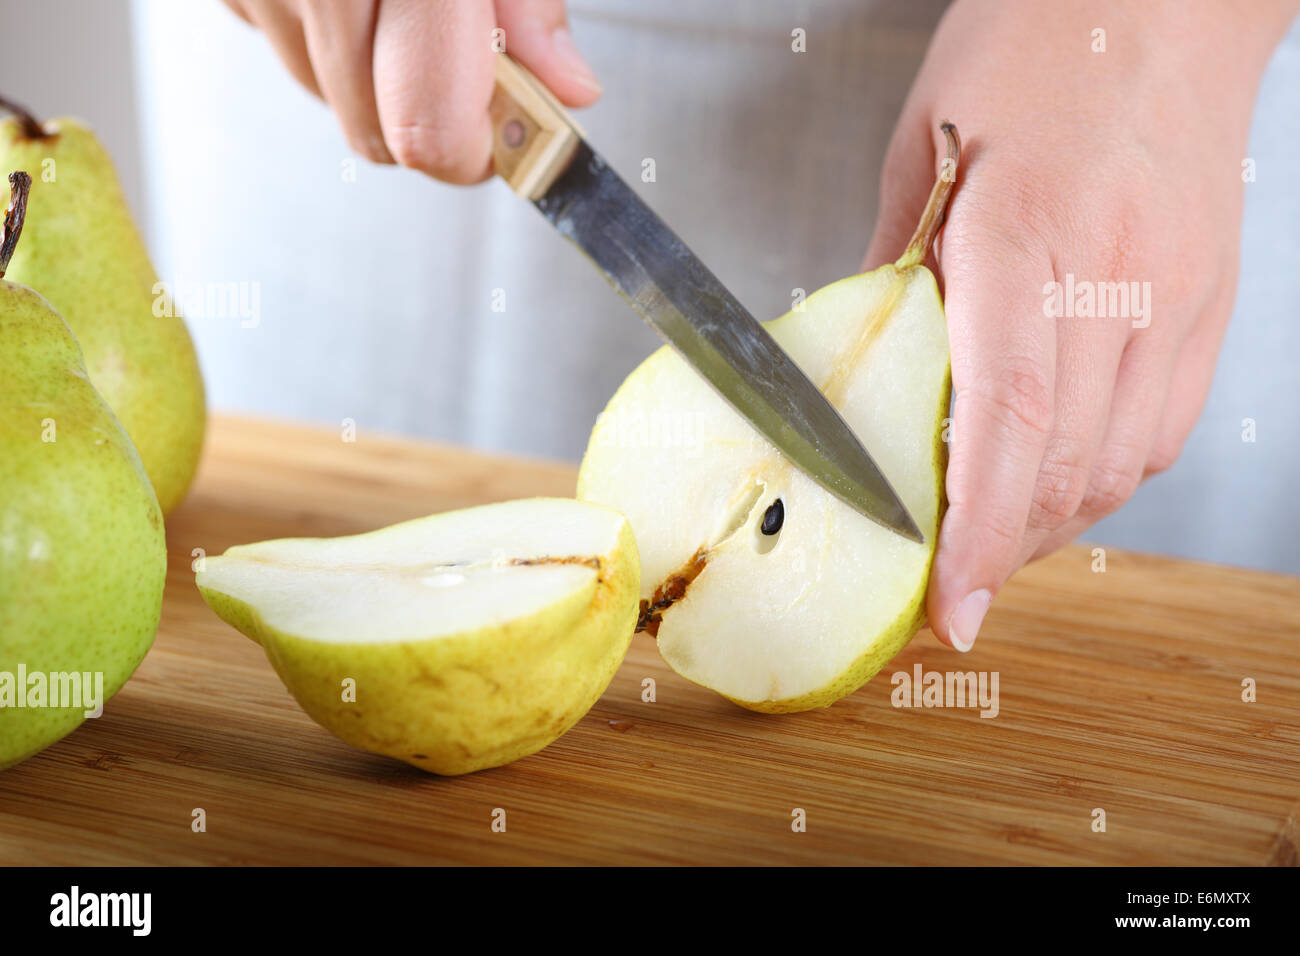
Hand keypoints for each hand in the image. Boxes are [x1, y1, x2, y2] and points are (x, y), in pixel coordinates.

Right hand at [223, 0, 600, 181]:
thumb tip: (565, 89)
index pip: (425, 126)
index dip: (475, 149)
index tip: (511, 130)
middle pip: (373, 132)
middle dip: (435, 114)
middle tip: (477, 59)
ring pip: (326, 95)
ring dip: (381, 73)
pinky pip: (282, 41)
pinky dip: (328, 30)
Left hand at [863, 0, 1297, 650]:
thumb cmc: (1028, 51)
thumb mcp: (920, 152)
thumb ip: (891, 278)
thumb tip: (857, 376)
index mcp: (1028, 235)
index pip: (1007, 418)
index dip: (975, 532)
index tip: (948, 609)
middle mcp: (1118, 277)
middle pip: (1064, 465)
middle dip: (1000, 550)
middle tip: (943, 589)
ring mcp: (1179, 296)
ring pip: (1118, 466)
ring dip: (1046, 524)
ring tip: (987, 543)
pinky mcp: (1209, 305)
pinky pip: (1159, 430)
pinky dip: (1097, 477)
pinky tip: (1049, 479)